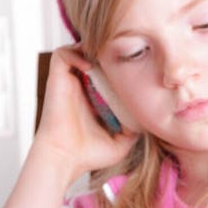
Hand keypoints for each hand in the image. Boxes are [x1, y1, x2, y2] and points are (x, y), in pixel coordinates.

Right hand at [34, 44, 137, 181]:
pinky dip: (75, 54)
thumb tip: (151, 121)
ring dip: (92, 50)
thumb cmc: (89, 154)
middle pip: (96, 56)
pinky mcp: (56, 78)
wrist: (65, 158)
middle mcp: (81, 85)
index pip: (108, 71)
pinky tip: (89, 68)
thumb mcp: (121, 142)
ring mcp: (68, 81)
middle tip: (125, 58)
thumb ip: (135, 129)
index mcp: (95, 97)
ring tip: (107, 60)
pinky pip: (62, 53)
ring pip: (79, 49)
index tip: (136, 68)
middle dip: (109, 54)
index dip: (120, 66)